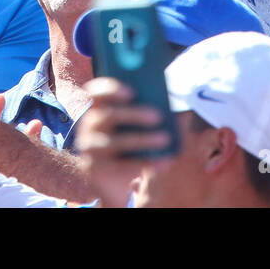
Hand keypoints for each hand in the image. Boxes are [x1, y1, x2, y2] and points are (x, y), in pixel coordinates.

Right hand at [73, 78, 170, 207]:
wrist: (114, 178)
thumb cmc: (129, 143)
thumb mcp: (134, 127)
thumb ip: (150, 113)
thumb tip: (181, 108)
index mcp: (97, 109)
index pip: (95, 93)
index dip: (110, 89)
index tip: (132, 92)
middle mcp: (89, 126)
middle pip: (108, 115)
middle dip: (134, 114)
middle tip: (158, 117)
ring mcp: (90, 148)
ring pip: (116, 142)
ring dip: (142, 139)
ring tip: (165, 139)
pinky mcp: (95, 169)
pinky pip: (122, 165)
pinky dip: (145, 162)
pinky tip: (164, 161)